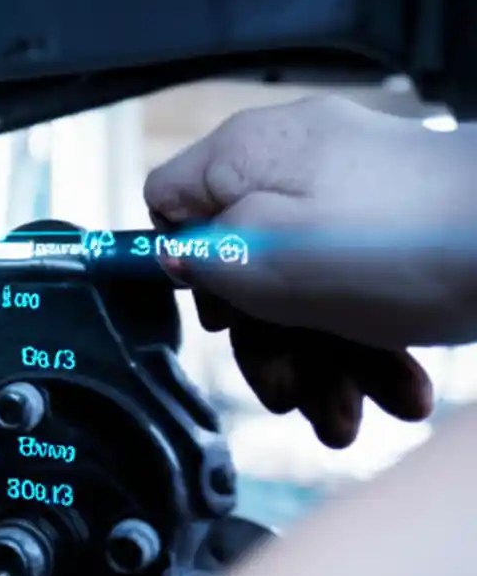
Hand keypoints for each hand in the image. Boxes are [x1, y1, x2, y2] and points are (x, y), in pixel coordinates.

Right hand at [142, 95, 472, 445]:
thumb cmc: (404, 242)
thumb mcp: (269, 259)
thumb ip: (204, 257)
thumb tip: (171, 255)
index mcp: (247, 154)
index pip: (171, 200)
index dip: (181, 265)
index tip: (217, 320)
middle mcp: (293, 165)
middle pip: (243, 262)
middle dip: (268, 342)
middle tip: (290, 395)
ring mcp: (349, 196)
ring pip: (302, 286)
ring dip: (322, 363)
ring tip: (348, 421)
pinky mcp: (396, 227)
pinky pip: (355, 286)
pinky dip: (368, 343)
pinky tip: (396, 394)